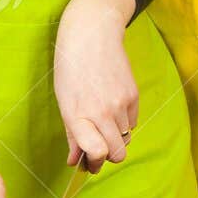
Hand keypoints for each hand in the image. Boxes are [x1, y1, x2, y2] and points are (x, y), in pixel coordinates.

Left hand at [54, 0, 137, 171]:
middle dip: (108, 157)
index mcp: (78, 115)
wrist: (91, 35)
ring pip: (125, 138)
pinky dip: (123, 121)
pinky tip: (112, 105)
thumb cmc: (70, 68)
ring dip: (115, 137)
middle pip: (117, 153)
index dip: (95, 162)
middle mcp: (101, 112)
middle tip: (98, 151)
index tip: (90, 161)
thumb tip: (75, 161)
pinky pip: (132, 122)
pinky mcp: (133, 94)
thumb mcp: (64, 102)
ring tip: (102, 121)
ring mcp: (120, 103)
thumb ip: (72, 135)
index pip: (97, 152)